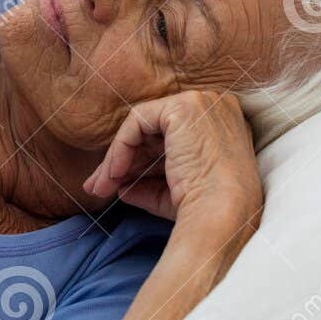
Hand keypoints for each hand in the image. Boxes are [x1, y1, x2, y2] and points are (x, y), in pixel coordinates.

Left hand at [83, 90, 261, 234]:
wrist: (222, 216)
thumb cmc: (207, 210)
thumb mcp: (175, 193)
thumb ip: (150, 185)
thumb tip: (123, 188)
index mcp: (221, 127)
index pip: (171, 140)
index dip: (142, 163)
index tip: (119, 185)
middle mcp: (215, 107)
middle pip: (155, 133)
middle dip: (124, 161)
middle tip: (99, 187)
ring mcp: (202, 103)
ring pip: (142, 127)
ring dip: (116, 159)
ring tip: (99, 187)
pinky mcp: (184, 107)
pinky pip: (137, 123)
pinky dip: (121, 148)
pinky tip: (114, 173)